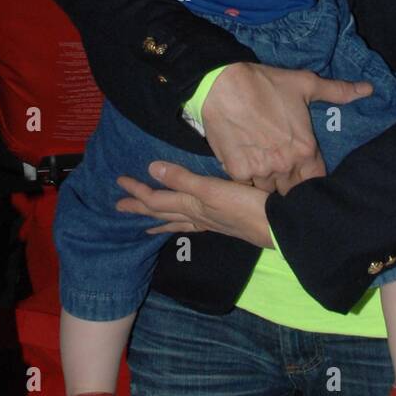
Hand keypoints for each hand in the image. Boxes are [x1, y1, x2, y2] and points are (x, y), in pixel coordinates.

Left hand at [116, 162, 273, 243]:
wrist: (277, 227)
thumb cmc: (245, 205)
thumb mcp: (211, 189)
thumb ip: (182, 179)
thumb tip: (151, 169)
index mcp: (192, 205)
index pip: (157, 198)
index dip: (137, 191)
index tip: (119, 183)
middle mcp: (196, 215)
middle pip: (162, 211)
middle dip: (140, 207)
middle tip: (118, 208)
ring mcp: (209, 222)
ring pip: (177, 221)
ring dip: (159, 219)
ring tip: (145, 224)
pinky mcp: (222, 224)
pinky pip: (193, 225)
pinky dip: (183, 225)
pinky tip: (187, 224)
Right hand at [201, 62, 372, 193]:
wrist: (222, 84)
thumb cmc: (266, 83)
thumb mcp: (306, 84)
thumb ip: (338, 91)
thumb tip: (368, 89)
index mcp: (306, 149)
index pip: (316, 180)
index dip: (312, 179)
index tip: (306, 172)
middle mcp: (285, 165)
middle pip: (293, 190)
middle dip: (291, 183)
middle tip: (283, 170)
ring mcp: (260, 171)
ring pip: (268, 190)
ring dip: (268, 183)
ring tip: (265, 169)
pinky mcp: (237, 171)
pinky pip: (246, 186)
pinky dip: (248, 180)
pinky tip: (247, 166)